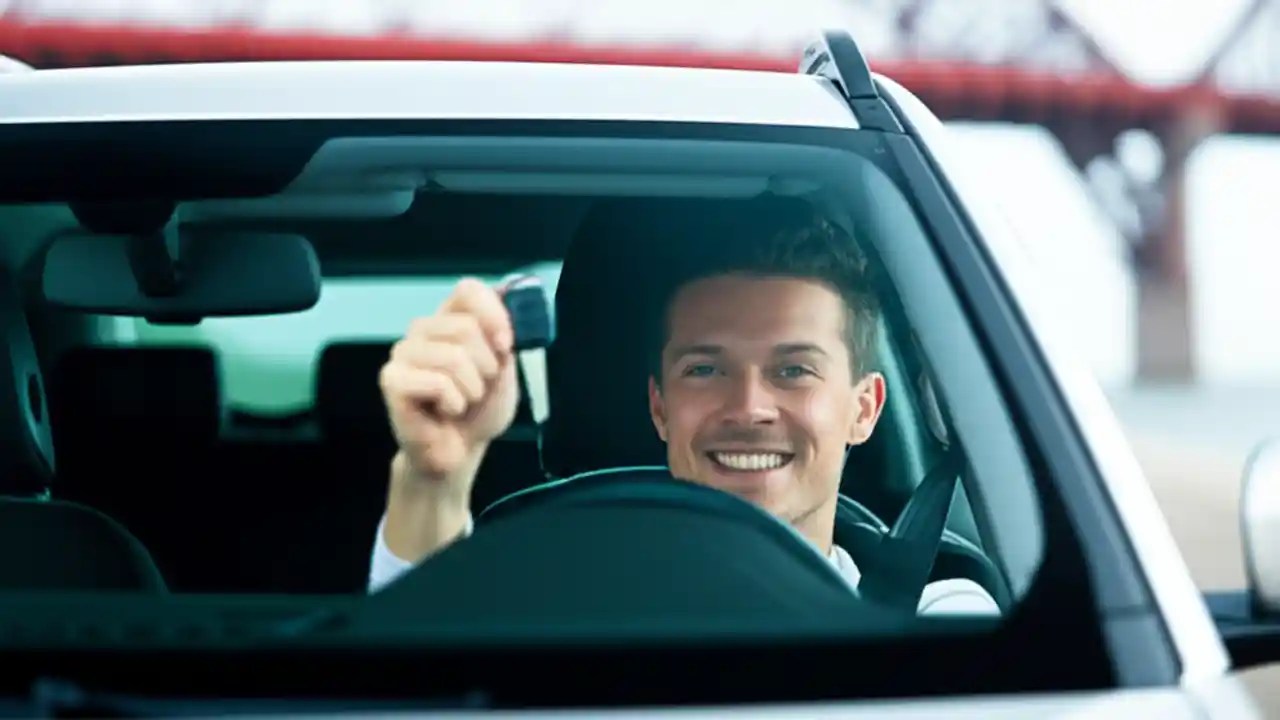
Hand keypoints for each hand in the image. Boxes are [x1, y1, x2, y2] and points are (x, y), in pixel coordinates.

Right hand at [379, 278, 518, 496]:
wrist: (459, 451)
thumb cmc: (479, 409)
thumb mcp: (505, 368)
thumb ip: (505, 331)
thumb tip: (509, 289)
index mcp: (450, 319)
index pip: (468, 289)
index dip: (493, 314)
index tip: (506, 345)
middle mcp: (423, 329)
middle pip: (465, 327)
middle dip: (486, 367)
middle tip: (479, 388)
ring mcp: (403, 353)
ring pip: (453, 356)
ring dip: (472, 389)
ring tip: (463, 402)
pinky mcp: (392, 380)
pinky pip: (437, 382)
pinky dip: (454, 402)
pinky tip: (446, 412)